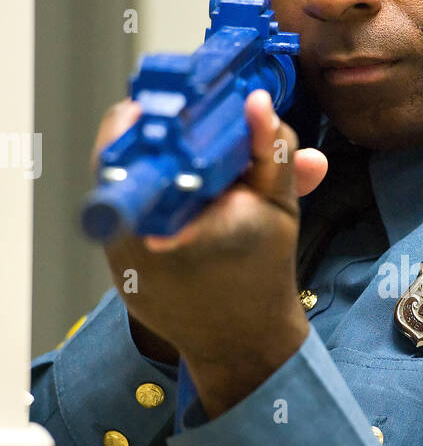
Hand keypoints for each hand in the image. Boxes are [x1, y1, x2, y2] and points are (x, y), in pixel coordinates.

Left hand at [90, 90, 327, 416]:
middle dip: (154, 142)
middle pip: (120, 163)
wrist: (245, 344)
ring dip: (151, 170)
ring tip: (185, 168)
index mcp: (174, 222)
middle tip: (183, 133)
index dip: (146, 121)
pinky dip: (150, 201)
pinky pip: (125, 217)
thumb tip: (256, 101)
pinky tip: (179, 201)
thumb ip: (272, 147)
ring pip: (120, 188)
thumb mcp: (282, 207)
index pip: (129, 147)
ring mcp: (121, 260)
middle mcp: (136, 242)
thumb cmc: (264, 278)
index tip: (169, 109)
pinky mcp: (118, 271)